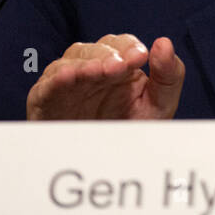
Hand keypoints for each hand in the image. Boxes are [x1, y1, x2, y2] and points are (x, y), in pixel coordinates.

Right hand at [26, 34, 184, 120]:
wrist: (110, 171)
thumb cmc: (132, 135)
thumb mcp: (159, 105)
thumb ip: (169, 75)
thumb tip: (164, 43)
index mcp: (118, 67)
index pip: (120, 44)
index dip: (129, 47)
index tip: (140, 57)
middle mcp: (91, 71)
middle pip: (92, 50)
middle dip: (106, 55)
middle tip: (118, 67)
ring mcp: (67, 86)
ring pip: (68, 62)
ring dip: (83, 65)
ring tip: (96, 72)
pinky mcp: (46, 103)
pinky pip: (45, 87)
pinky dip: (55, 80)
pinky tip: (67, 78)